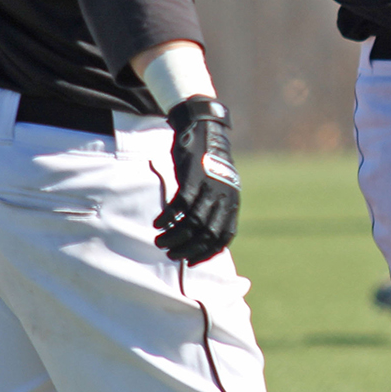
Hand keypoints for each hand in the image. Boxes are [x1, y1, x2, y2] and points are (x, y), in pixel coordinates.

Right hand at [154, 97, 239, 264]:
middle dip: (187, 249)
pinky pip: (179, 206)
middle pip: (206, 234)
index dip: (207, 253)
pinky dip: (168, 218)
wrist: (204, 129)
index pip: (223, 236)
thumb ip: (215, 207)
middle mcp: (223, 197)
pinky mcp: (192, 179)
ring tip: (160, 241)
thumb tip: (202, 231)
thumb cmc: (208, 162)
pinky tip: (158, 224)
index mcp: (231, 202)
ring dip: (174, 236)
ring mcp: (209, 188)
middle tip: (171, 253)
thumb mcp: (219, 185)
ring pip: (191, 223)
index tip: (191, 262)